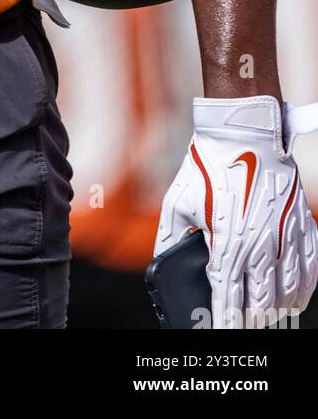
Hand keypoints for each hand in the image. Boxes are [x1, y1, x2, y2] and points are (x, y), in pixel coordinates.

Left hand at [154, 96, 317, 328]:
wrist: (243, 132)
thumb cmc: (208, 165)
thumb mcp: (178, 200)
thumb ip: (169, 236)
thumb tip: (162, 259)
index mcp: (227, 240)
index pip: (227, 295)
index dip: (224, 320)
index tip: (221, 333)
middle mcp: (260, 244)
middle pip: (260, 301)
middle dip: (251, 322)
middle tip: (244, 332)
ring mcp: (284, 236)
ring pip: (288, 290)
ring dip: (277, 311)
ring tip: (267, 323)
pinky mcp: (301, 225)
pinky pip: (309, 268)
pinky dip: (304, 290)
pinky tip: (295, 300)